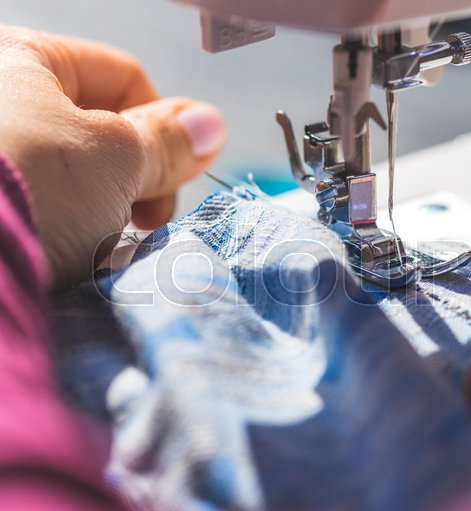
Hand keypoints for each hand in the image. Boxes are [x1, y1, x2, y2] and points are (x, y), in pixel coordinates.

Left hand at [0, 25, 225, 286]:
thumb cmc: (30, 189)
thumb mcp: (117, 158)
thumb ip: (170, 140)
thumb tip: (211, 125)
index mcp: (16, 56)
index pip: (121, 76)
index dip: (163, 128)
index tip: (171, 182)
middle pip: (96, 127)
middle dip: (133, 178)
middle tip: (141, 219)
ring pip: (72, 171)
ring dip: (103, 208)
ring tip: (100, 244)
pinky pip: (43, 202)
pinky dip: (66, 227)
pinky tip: (70, 255)